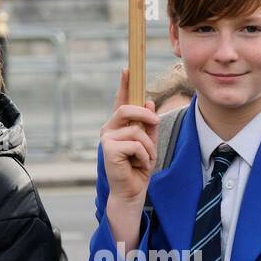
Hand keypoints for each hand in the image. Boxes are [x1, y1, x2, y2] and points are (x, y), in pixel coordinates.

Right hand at [101, 68, 158, 248]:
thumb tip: (148, 102)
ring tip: (144, 160)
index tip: (128, 68)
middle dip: (145, 116)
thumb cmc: (138, 168)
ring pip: (136, 131)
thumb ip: (148, 124)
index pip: (120, 101)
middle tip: (154, 122)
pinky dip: (144, 156)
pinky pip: (136, 144)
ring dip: (148, 147)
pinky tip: (138, 166)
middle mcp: (109, 129)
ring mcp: (106, 139)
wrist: (131, 192)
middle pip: (127, 110)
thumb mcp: (148, 143)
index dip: (124, 85)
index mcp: (118, 126)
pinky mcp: (108, 149)